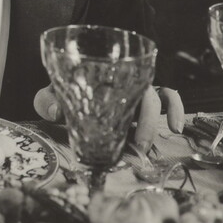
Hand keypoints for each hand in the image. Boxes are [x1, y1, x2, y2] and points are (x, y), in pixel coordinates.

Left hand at [33, 84, 185, 151]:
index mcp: (101, 77)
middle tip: (138, 146)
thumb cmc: (63, 93)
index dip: (124, 88)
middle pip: (144, 95)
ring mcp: (137, 91)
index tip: (123, 111)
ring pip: (157, 99)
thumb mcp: (50, 95)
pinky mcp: (147, 102)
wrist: (64, 94)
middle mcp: (123, 82)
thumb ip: (46, 101)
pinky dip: (176, 108)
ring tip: (146, 144)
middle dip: (146, 123)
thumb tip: (56, 112)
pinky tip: (177, 127)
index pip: (120, 76)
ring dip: (156, 122)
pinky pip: (169, 97)